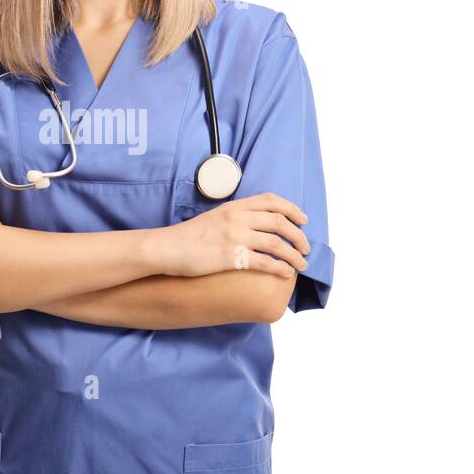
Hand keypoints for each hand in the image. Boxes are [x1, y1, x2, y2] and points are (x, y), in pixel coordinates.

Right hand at [154, 192, 310, 278]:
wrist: (167, 248)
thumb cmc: (189, 236)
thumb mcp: (214, 217)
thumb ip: (235, 217)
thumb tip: (255, 226)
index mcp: (234, 206)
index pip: (271, 200)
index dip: (292, 209)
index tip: (303, 220)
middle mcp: (237, 218)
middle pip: (279, 221)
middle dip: (298, 235)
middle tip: (306, 247)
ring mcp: (234, 237)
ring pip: (276, 243)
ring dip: (294, 255)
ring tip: (302, 264)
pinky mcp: (230, 257)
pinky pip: (264, 262)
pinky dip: (279, 268)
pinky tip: (285, 273)